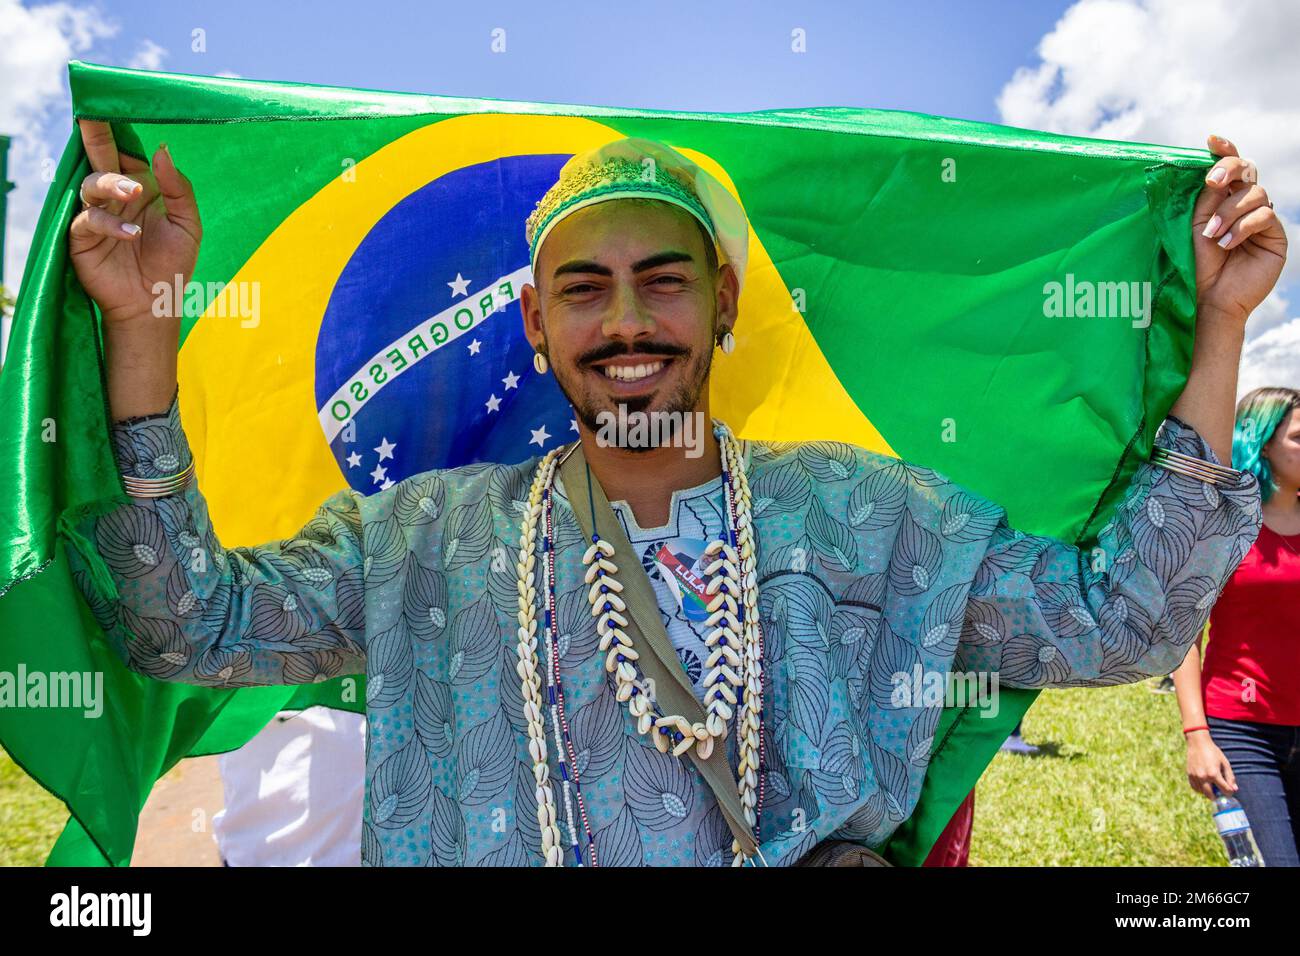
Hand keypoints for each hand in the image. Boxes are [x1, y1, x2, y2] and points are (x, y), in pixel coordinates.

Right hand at [68, 119, 201, 324]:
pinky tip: (131, 234)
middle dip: (95, 135)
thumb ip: (178, 188)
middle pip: (101, 159)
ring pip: (92, 184)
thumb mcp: (188, 225)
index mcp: (141, 188)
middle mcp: (117, 197)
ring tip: (132, 193)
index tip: (116, 110)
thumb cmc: (174, 263)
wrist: (158, 303)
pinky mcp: (83, 237)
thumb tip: (163, 149)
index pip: (128, 155)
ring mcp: (98, 215)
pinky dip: (109, 223)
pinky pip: (88, 220)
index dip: (121, 136)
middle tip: (91, 117)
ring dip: (111, 184)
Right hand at [1185, 730, 1236, 799]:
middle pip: (1211, 795)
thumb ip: (1230, 777)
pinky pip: (1195, 788)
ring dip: (1209, 792)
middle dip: (1218, 796)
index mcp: (1214, 774)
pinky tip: (1205, 784)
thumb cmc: (1213, 752)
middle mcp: (1203, 777)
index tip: (1230, 791)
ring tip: (1213, 787)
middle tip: (1221, 793)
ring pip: (1202, 792)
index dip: (1230, 792)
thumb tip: (1234, 789)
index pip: (1225, 790)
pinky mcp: (1189, 775)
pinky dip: (1200, 789)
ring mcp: (1195, 776)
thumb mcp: (1225, 763)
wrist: (1198, 743)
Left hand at [1194, 134, 1286, 323]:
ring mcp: (1263, 218)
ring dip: (1229, 212)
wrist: (1210, 297)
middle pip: (1248, 170)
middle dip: (1229, 170)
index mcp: (1225, 199)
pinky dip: (1243, 227)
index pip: (1230, 168)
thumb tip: (1215, 170)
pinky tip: (1228, 244)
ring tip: (1213, 235)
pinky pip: (1264, 216)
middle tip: (1212, 183)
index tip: (1211, 140)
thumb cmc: (1199, 263)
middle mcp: (1247, 204)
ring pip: (1255, 194)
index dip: (1225, 151)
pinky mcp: (1276, 235)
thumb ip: (1207, 198)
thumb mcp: (1197, 225)